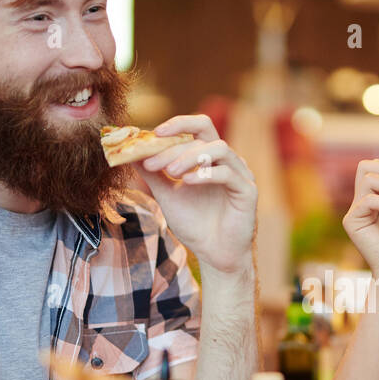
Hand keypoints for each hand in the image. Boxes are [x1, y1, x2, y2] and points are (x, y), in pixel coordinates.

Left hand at [135, 114, 257, 275]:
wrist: (214, 254)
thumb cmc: (195, 224)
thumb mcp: (167, 195)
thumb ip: (153, 174)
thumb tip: (130, 153)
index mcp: (210, 157)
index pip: (197, 127)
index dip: (176, 125)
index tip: (151, 135)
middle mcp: (227, 160)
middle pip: (206, 131)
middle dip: (174, 145)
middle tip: (152, 163)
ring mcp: (240, 174)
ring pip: (218, 148)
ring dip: (190, 157)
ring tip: (171, 174)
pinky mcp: (248, 191)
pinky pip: (228, 173)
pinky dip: (206, 174)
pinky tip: (187, 183)